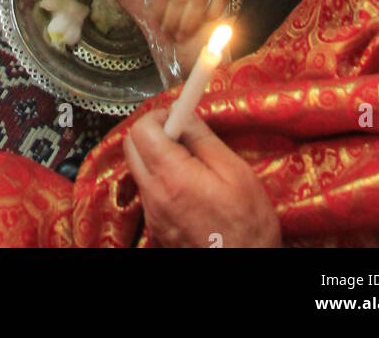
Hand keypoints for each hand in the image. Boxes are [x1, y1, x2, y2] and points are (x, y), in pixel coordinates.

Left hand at [124, 109, 280, 247]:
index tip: (180, 118)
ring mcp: (151, 214)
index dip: (160, 116)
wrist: (243, 268)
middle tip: (182, 135)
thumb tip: (182, 111)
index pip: (141, 128)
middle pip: (131, 146)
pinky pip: (149, 191)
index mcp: (171, 176)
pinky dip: (161, 179)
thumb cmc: (247, 222)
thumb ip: (202, 138)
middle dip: (152, 132)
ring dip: (157, 156)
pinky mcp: (155, 227)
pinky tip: (189, 187)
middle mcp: (153, 195)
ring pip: (138, 169)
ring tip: (191, 164)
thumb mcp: (234, 171)